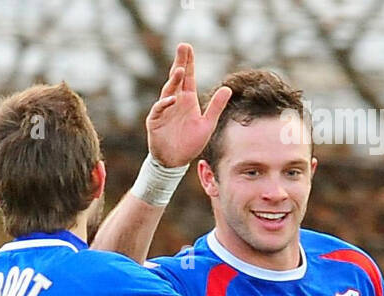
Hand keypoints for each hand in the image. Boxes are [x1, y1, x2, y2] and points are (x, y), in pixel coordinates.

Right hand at [146, 43, 231, 167]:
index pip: (188, 76)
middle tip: (182, 46)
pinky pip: (159, 109)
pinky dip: (165, 103)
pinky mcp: (155, 121)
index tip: (188, 47)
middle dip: (179, 62)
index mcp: (187, 99)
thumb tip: (227, 88)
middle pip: (176, 78)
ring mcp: (164, 110)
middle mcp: (175, 101)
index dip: (188, 62)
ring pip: (168, 90)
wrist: (175, 162)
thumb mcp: (207, 124)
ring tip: (179, 70)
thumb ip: (216, 107)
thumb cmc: (190, 144)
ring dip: (173, 81)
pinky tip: (173, 98)